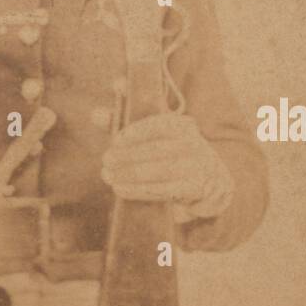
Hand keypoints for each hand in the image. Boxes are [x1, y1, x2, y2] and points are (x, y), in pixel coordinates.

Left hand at [101, 113, 233, 219]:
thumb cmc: (170, 156)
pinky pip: (166, 189)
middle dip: (128, 155)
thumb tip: (95, 115)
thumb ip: (123, 125)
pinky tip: (121, 190)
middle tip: (106, 160)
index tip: (116, 139)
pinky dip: (140, 190)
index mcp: (182, 125)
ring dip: (131, 174)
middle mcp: (194, 143)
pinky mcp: (197, 188)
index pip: (160, 123)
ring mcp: (198, 166)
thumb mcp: (152, 138)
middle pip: (158, 148)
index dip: (137, 131)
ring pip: (161, 170)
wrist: (209, 184)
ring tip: (109, 176)